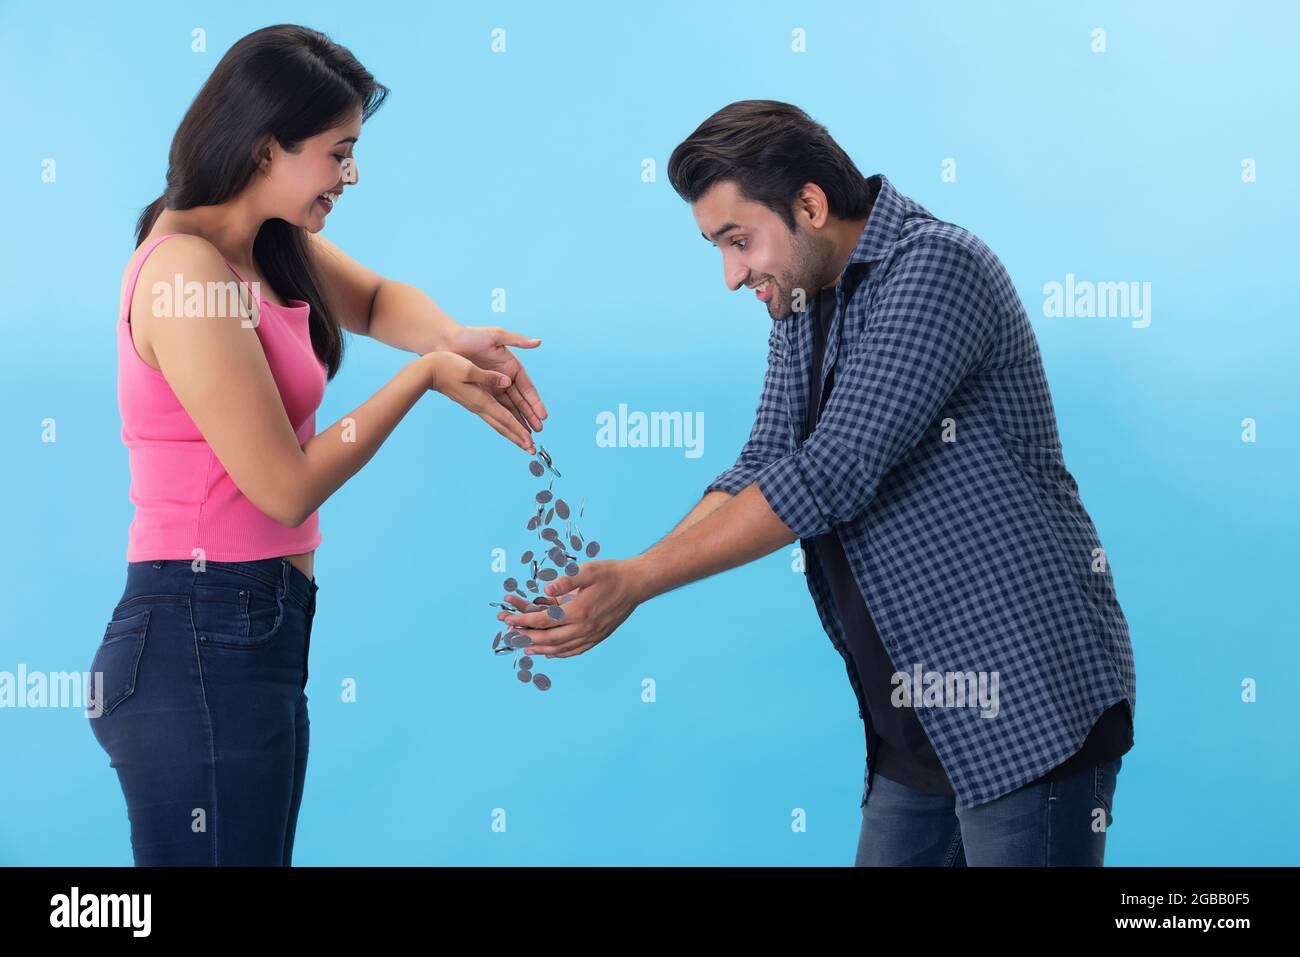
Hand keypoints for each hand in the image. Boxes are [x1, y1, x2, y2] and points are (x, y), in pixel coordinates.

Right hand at [423, 351, 534, 452]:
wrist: (428, 372)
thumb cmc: (447, 368)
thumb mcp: (469, 369)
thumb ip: (489, 377)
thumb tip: (506, 382)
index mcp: (481, 401)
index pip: (505, 419)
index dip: (518, 430)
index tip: (529, 441)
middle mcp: (480, 407)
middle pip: (502, 427)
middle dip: (518, 439)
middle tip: (531, 450)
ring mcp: (476, 406)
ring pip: (498, 424)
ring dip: (512, 434)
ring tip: (523, 443)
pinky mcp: (473, 402)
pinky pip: (492, 417)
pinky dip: (503, 424)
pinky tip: (508, 426)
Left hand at [444, 325, 547, 433]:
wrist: (446, 342)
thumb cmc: (470, 335)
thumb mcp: (496, 335)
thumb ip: (517, 340)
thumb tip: (538, 342)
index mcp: (512, 366)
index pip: (527, 388)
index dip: (535, 402)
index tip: (542, 415)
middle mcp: (505, 377)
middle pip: (520, 401)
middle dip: (530, 416)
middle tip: (539, 430)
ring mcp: (494, 385)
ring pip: (509, 407)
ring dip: (519, 420)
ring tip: (528, 435)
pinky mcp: (482, 390)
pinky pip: (495, 407)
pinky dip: (503, 417)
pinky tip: (510, 428)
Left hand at [496, 559, 643, 657]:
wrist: (636, 584)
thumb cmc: (612, 574)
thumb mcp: (588, 570)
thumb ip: (566, 580)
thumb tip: (546, 587)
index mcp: (579, 610)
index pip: (544, 620)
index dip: (524, 621)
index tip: (509, 620)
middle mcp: (584, 627)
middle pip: (549, 638)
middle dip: (527, 637)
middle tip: (511, 635)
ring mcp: (592, 635)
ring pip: (561, 648)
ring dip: (541, 648)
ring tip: (525, 647)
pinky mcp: (598, 637)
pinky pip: (575, 651)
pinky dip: (560, 654)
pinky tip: (551, 653)